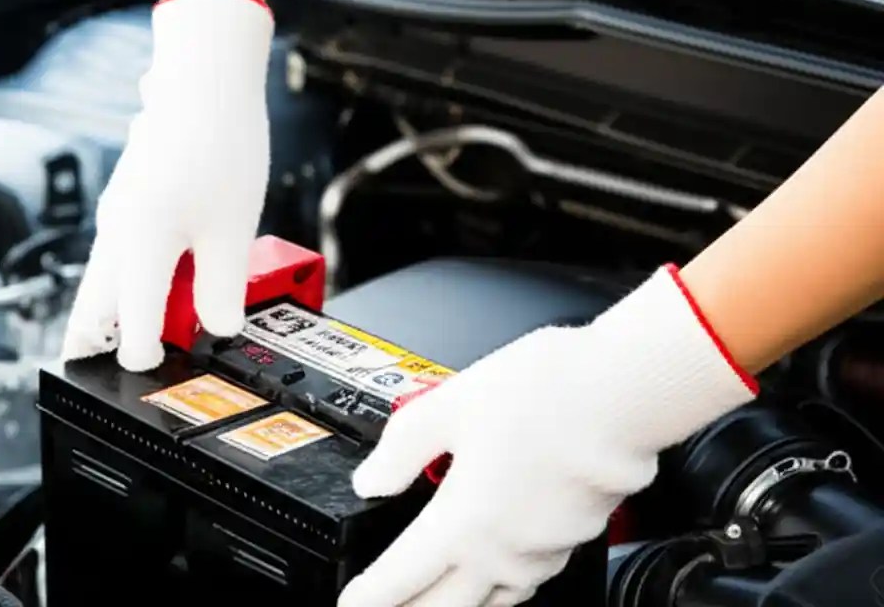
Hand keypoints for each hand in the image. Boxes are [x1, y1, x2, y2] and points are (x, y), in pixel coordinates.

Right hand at [61, 0, 273, 371]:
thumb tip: (217, 328)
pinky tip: (175, 281)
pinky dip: (137, 279)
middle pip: (93, 310)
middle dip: (101, 346)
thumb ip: (221, 288)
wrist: (204, 77)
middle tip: (115, 373)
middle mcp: (115, 234)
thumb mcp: (233, 228)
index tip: (160, 377)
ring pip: (105, 281)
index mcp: (138, 246)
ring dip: (124, 312)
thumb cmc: (218, 142)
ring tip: (160, 332)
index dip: (143, 360)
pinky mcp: (128, 200)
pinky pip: (121, 254)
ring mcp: (117, 215)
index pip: (128, 329)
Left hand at [339, 265, 757, 606]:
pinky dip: (501, 585)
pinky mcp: (576, 541)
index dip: (367, 598)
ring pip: (490, 601)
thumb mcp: (447, 406)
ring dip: (457, 604)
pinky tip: (495, 571)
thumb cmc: (545, 392)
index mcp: (461, 524)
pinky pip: (528, 580)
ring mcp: (543, 553)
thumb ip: (401, 450)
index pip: (399, 581)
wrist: (624, 392)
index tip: (351, 603)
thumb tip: (369, 480)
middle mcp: (502, 553)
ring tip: (435, 598)